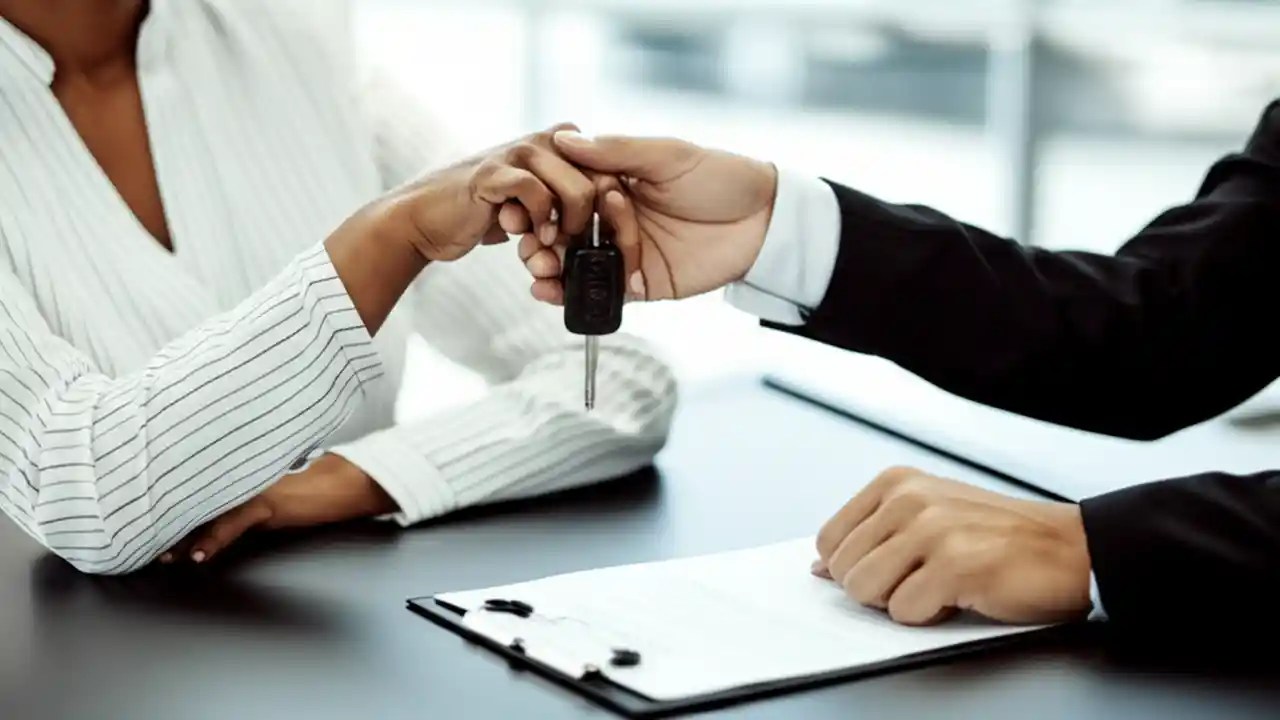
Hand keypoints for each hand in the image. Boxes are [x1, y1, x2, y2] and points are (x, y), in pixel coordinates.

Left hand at [158, 454, 395, 564]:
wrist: (341, 482)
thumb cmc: (305, 490)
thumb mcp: (264, 495)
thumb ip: (237, 502)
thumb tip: (207, 523)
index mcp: (234, 479)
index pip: (194, 492)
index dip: (167, 506)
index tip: (140, 523)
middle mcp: (237, 479)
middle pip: (192, 501)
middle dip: (164, 522)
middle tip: (136, 541)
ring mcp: (250, 489)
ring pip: (205, 513)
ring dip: (180, 536)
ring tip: (159, 555)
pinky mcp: (267, 502)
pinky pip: (232, 522)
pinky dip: (212, 540)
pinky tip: (196, 555)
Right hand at [385, 122, 598, 262]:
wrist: (427, 220)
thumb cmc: (483, 214)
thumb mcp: (534, 205)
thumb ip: (567, 200)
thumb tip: (610, 215)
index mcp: (560, 145)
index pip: (612, 172)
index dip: (614, 211)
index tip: (600, 239)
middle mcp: (545, 141)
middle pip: (603, 181)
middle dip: (597, 223)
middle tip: (577, 246)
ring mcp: (519, 152)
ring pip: (577, 188)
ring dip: (572, 228)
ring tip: (554, 244)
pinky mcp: (494, 172)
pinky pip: (537, 194)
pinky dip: (542, 223)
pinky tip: (534, 238)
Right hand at [518, 131, 777, 302]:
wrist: (766, 221)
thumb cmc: (722, 178)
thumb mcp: (667, 156)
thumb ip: (616, 152)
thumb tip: (564, 139)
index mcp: (619, 182)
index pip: (570, 195)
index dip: (546, 204)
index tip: (523, 212)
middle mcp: (618, 218)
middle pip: (568, 233)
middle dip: (543, 242)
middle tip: (529, 248)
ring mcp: (629, 252)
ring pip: (580, 264)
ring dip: (553, 270)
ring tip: (536, 274)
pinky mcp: (644, 284)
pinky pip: (605, 292)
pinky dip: (577, 295)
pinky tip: (553, 294)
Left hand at [814, 467, 1092, 625]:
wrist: (1070, 548)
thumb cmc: (1000, 536)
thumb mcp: (928, 518)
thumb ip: (873, 538)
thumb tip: (819, 569)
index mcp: (896, 483)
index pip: (829, 541)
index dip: (855, 568)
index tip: (895, 567)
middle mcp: (909, 499)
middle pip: (843, 570)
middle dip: (878, 589)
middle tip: (923, 578)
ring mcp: (931, 529)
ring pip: (864, 591)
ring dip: (901, 602)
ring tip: (941, 584)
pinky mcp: (954, 563)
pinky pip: (904, 612)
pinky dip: (930, 616)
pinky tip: (961, 594)